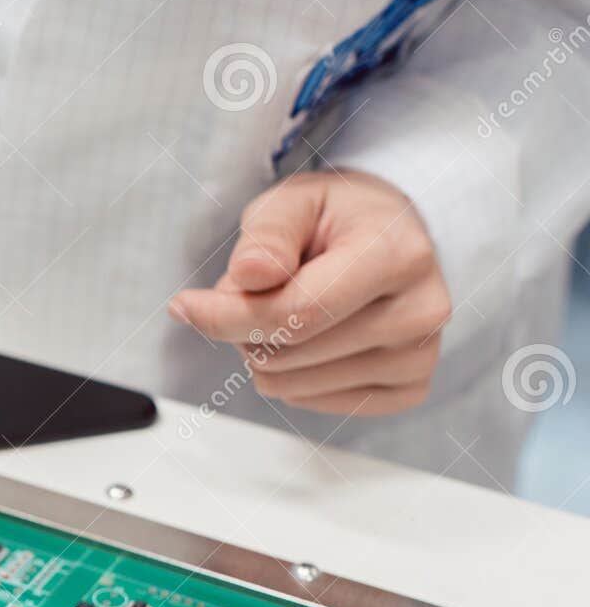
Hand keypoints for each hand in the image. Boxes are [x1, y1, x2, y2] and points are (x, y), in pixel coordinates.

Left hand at [169, 170, 451, 415]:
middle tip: (259, 292)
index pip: (296, 312)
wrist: (388, 237)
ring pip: (289, 385)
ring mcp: (419, 358)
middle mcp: (421, 312)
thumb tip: (251, 275)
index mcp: (399, 256)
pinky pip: (310, 402)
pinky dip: (290, 375)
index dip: (227, 316)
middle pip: (286, 353)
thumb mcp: (292, 203)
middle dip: (246, 326)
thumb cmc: (333, 219)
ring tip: (288, 309)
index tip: (184, 305)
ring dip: (264, 352)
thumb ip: (267, 235)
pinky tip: (311, 338)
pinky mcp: (408, 390)